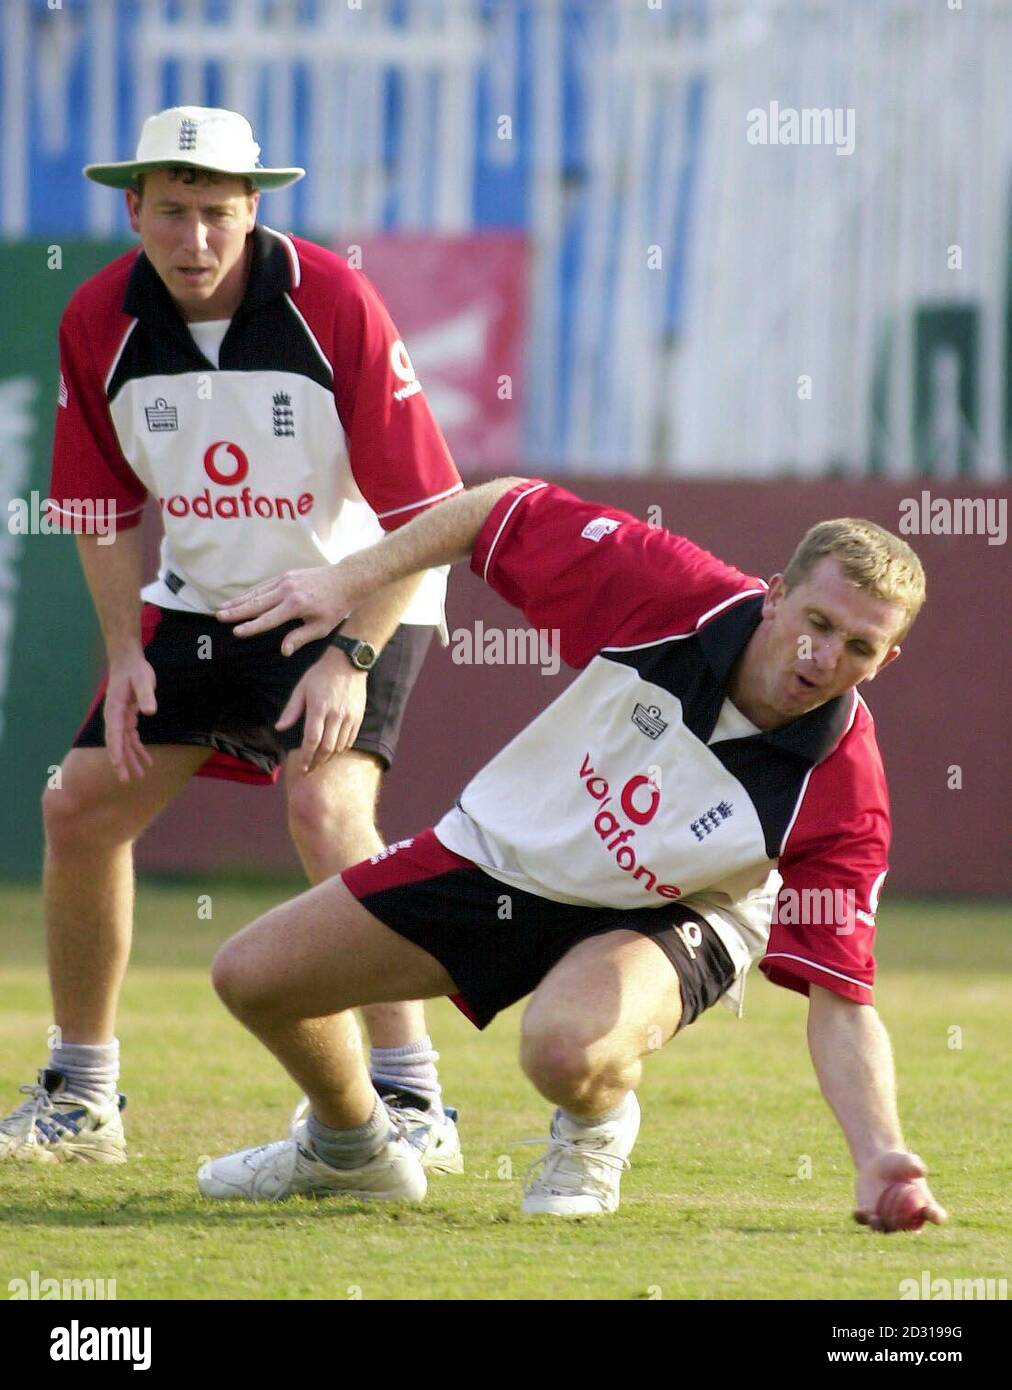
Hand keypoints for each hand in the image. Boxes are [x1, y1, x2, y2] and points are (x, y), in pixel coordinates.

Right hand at [104, 652, 156, 782]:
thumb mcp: (143, 680)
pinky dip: (138, 750)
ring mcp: (120, 719)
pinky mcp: (127, 719)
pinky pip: (131, 739)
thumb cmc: (135, 670)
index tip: (116, 764)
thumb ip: (146, 695)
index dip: (115, 749)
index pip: (114, 733)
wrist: (127, 662)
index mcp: (114, 709)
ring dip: (131, 760)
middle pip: (116, 743)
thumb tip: (150, 712)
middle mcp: (114, 717)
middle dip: (121, 762)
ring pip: (124, 744)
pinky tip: (147, 762)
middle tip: (125, 780)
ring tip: (139, 776)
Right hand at [218, 564, 357, 655]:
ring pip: (257, 592)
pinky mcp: (286, 575)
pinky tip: (241, 598)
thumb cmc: (336, 606)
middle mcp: (287, 591)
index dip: (251, 627)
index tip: (236, 632)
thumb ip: (300, 638)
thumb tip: (283, 650)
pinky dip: (251, 592)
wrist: (346, 579)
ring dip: (239, 600)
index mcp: (296, 605)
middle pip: (257, 603)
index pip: (268, 619)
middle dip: (237, 611)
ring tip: (223, 608)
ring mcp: (286, 580)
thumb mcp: (322, 627)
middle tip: (219, 617)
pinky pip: (264, 585)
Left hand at [277, 647, 367, 773]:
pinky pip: (350, 740)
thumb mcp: (301, 688)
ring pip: (339, 746)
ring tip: (320, 761)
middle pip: (327, 748)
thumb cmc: (320, 674)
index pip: (312, 740)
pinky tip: (333, 750)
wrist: (348, 662)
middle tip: (310, 769)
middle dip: (317, 762)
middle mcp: (335, 715)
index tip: (302, 766)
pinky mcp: (358, 717)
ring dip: (329, 757)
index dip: (306, 757)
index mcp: (319, 708)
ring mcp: (349, 717)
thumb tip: (279, 728)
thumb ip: (291, 710)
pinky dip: (341, 748)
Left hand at [854, 1150, 946, 1232]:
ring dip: (879, 1225)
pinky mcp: (869, 1216)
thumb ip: (914, 1165)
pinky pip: (864, 1220)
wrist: (879, 1164)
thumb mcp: (907, 1161)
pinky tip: (858, 1212)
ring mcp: (887, 1220)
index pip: (935, 1214)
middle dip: (901, 1227)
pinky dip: (861, 1218)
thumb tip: (921, 1170)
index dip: (936, 1216)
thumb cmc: (899, 1163)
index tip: (935, 1214)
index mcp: (924, 1207)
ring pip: (884, 1227)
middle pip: (905, 1227)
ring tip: (874, 1218)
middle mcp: (907, 1219)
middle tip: (896, 1220)